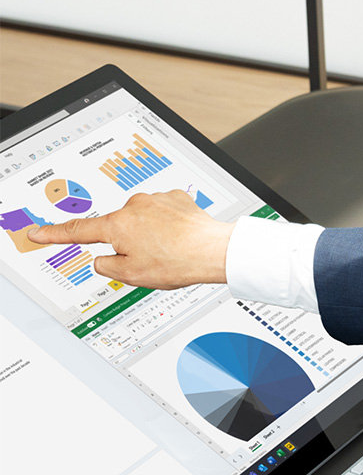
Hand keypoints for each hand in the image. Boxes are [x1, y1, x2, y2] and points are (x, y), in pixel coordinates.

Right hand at [27, 190, 234, 289]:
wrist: (213, 250)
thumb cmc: (177, 262)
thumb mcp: (132, 276)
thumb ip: (107, 267)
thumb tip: (103, 259)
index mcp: (117, 226)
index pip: (78, 232)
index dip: (55, 234)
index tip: (38, 232)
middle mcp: (134, 206)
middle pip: (119, 228)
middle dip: (128, 242)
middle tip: (150, 259)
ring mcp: (156, 199)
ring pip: (142, 220)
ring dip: (150, 233)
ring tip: (170, 249)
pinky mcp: (175, 198)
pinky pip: (162, 212)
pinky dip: (167, 224)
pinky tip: (179, 236)